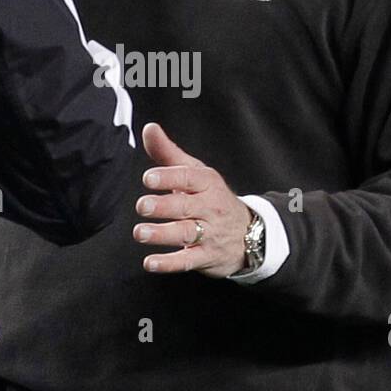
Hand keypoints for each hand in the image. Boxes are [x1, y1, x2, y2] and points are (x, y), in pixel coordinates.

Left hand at [133, 122, 251, 276]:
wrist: (249, 233)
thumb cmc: (211, 198)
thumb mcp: (195, 172)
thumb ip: (168, 152)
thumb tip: (149, 128)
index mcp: (207, 183)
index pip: (189, 178)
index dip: (169, 177)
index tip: (148, 177)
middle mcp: (210, 208)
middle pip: (186, 207)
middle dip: (163, 206)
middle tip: (141, 206)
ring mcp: (209, 234)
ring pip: (185, 234)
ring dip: (162, 234)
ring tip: (140, 233)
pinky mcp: (205, 257)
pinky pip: (187, 261)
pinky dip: (169, 263)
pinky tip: (150, 262)